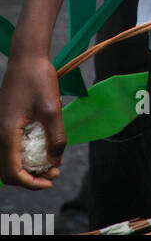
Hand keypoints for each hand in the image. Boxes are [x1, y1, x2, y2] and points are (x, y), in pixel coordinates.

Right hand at [0, 52, 64, 188]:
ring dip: (28, 166)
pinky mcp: (4, 122)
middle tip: (53, 173)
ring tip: (51, 162)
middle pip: (8, 170)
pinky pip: (10, 147)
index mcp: (6, 134)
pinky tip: (43, 147)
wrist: (26, 57)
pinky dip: (24, 154)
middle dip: (30, 178)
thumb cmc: (39, 79)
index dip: (31, 183)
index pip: (13, 172)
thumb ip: (55, 137)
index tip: (51, 181)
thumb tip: (55, 161)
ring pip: (8, 160)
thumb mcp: (52, 108)